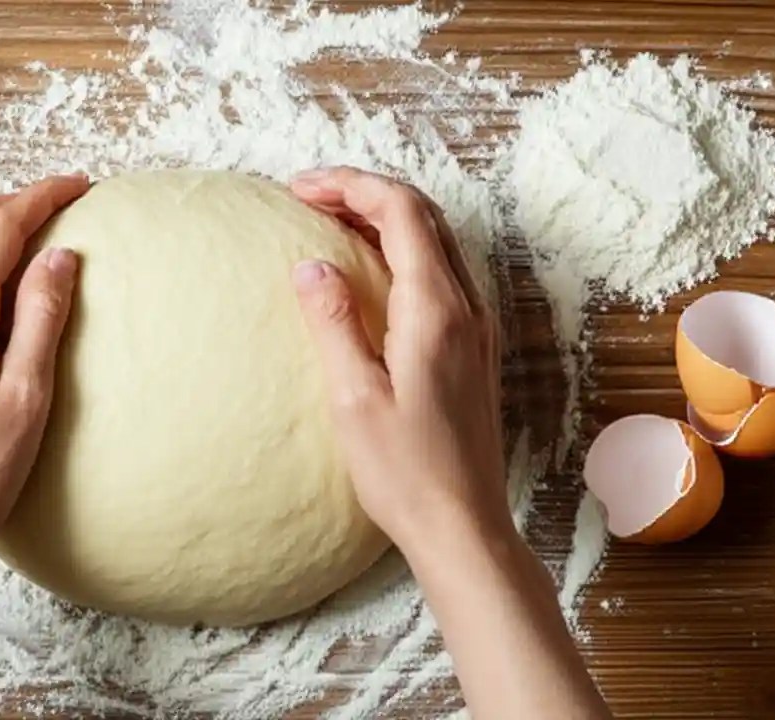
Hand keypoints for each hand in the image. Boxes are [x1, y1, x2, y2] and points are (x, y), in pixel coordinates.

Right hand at [289, 166, 507, 549]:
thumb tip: (311, 264)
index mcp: (436, 310)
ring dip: (383, 219)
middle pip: (422, 217)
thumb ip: (333, 322)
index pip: (400, 212)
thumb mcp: (353, 397)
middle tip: (308, 197)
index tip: (299, 188)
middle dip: (364, 192)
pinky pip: (440, 275)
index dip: (350, 185)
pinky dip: (400, 252)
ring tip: (329, 223)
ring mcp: (475, 329)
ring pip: (434, 243)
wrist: (461, 525)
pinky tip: (366, 273)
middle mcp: (466, 308)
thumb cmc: (404, 471)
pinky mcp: (472, 350)